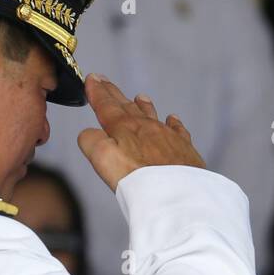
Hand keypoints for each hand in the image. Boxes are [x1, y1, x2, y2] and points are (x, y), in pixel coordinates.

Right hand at [77, 74, 205, 190]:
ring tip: (139, 96)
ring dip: (143, 105)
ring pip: (153, 115)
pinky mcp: (184, 149)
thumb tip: (89, 133)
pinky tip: (173, 119)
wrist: (177, 194)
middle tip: (105, 81)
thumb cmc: (139, 180)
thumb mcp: (102, 158)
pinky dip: (174, 123)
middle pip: (127, 107)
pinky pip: (178, 130)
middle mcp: (146, 127)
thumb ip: (91, 141)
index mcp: (124, 128)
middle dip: (114, 93)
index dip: (97, 92)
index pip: (107, 105)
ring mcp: (167, 136)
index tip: (92, 79)